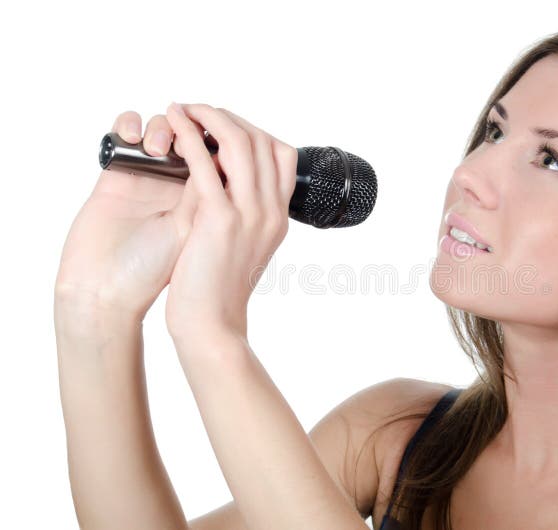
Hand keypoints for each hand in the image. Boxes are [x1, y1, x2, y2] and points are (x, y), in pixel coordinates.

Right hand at [54, 108, 207, 321]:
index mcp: (207, 198)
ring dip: (164, 127)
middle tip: (193, 130)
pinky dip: (129, 124)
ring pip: (163, 128)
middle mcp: (180, 184)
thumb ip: (213, 196)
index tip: (221, 138)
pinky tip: (133, 139)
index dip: (226, 138)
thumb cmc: (156, 271)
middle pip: (198, 134)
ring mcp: (149, 175)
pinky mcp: (117, 171)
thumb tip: (232, 160)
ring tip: (158, 146)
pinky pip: (125, 132)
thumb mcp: (196, 231)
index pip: (223, 154)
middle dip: (198, 126)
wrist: (107, 290)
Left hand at [162, 103, 296, 342]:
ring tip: (186, 109)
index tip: (226, 128)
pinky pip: (205, 163)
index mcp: (279, 217)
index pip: (283, 155)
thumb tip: (229, 185)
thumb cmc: (220, 289)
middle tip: (200, 112)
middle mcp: (269, 211)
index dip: (255, 131)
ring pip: (240, 144)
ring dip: (210, 117)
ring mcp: (248, 214)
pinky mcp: (219, 219)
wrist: (213, 324)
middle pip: (262, 141)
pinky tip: (174, 122)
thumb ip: (248, 215)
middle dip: (229, 118)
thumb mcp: (248, 248)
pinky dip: (189, 135)